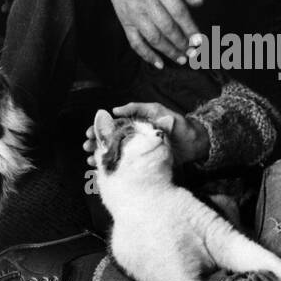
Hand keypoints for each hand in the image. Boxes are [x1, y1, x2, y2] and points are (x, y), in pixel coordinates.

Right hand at [82, 102, 207, 167]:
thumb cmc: (177, 123)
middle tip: (86, 147)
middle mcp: (134, 139)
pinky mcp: (144, 164)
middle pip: (110, 142)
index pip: (112, 127)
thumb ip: (137, 108)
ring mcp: (138, 153)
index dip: (99, 130)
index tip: (88, 132)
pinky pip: (126, 167)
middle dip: (96, 144)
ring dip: (101, 157)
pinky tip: (104, 171)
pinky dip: (115, 168)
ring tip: (91, 160)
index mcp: (134, 126)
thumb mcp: (157, 110)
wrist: (194, 142)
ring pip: (115, 155)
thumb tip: (116, 109)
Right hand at [88, 0, 202, 67]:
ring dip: (169, 51)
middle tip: (193, 53)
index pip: (178, 12)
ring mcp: (135, 15)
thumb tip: (199, 3)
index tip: (199, 40)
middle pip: (167, 28)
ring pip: (153, 38)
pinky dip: (147, 55)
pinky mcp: (126, 23)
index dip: (190, 28)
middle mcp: (147, 3)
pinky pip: (136, 43)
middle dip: (182, 43)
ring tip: (182, 59)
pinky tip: (159, 64)